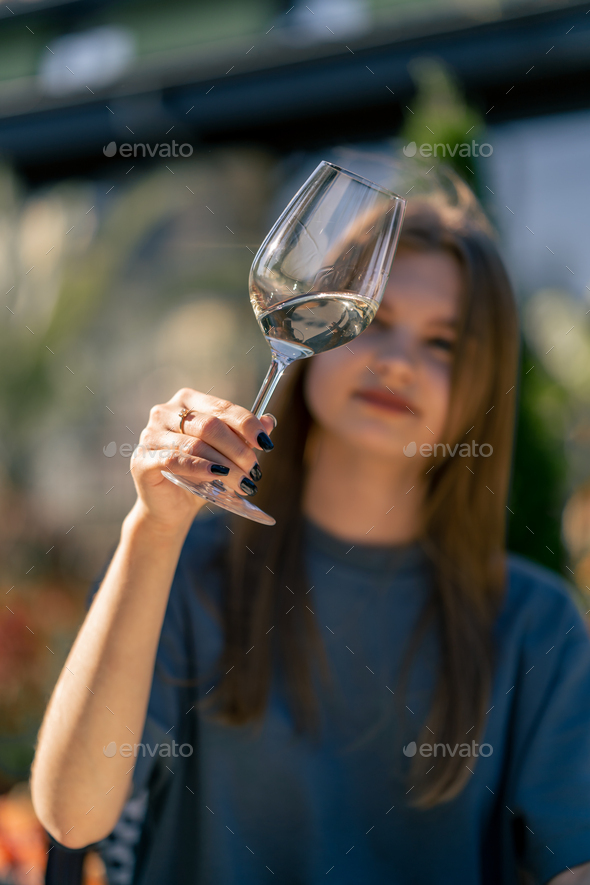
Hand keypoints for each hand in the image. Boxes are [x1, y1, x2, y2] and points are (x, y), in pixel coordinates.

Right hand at [128, 388, 275, 533]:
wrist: (172, 507)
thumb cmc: (200, 475)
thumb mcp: (227, 454)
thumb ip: (244, 437)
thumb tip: (270, 421)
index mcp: (187, 401)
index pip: (222, 407)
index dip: (247, 424)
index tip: (266, 444)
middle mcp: (165, 412)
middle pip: (210, 425)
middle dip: (238, 449)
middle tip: (254, 470)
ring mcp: (150, 434)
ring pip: (196, 444)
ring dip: (224, 464)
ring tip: (244, 481)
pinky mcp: (142, 458)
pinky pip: (175, 459)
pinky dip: (199, 467)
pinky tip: (217, 475)